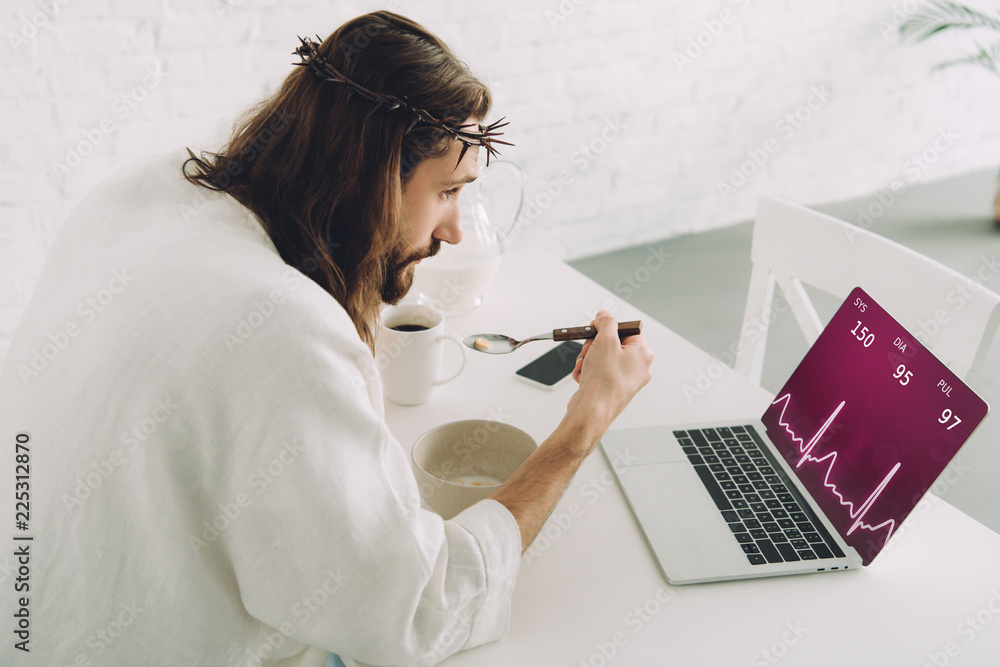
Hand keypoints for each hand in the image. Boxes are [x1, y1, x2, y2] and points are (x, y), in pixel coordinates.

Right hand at [567, 310, 653, 429]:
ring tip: (585, 366)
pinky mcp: (613, 388)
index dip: (608, 328)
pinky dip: (588, 371)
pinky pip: (599, 372)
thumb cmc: (603, 382)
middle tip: (589, 351)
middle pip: (613, 344)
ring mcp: (626, 379)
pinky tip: (584, 376)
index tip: (596, 329)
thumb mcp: (605, 341)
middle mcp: (638, 367)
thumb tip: (605, 316)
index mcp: (643, 353)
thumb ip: (606, 323)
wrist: (592, 411)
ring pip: (603, 358)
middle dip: (595, 346)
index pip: (626, 330)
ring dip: (589, 359)